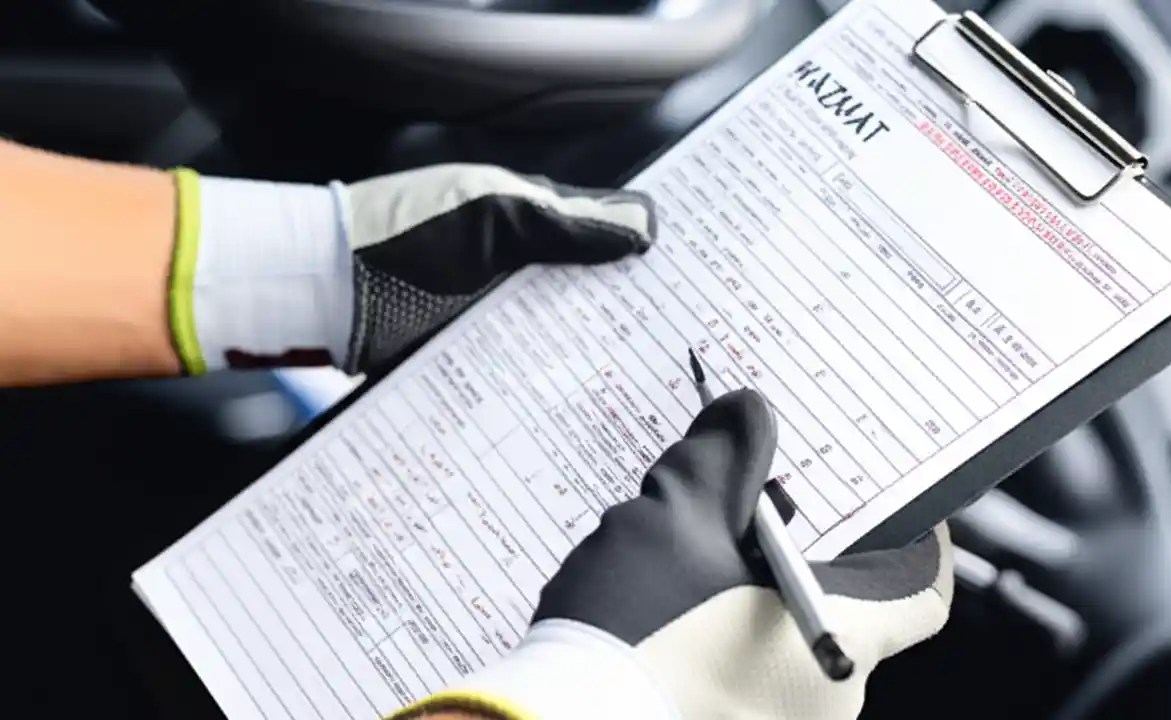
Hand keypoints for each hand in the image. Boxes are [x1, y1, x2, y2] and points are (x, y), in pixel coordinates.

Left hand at [170, 165, 652, 374]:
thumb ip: (565, 223)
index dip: (650, 259)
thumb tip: (648, 229)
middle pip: (599, 302)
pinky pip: (528, 381)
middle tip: (692, 357)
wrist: (326, 292)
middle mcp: (526, 274)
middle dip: (638, 326)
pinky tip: (589, 421)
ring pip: (569, 348)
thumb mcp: (490, 216)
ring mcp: (503, 322)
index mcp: (535, 223)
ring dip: (601, 369)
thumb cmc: (404, 237)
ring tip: (654, 400)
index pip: (610, 239)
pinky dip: (555, 397)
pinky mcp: (480, 365)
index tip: (701, 286)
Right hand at [398, 389, 953, 719]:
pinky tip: (669, 604)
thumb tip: (747, 413)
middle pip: (849, 606)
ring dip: (755, 587)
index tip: (893, 503)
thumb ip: (725, 454)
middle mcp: (829, 700)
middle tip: (751, 505)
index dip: (916, 540)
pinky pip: (751, 674)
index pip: (923, 592)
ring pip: (791, 636)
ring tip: (689, 552)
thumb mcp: (678, 515)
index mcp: (845, 640)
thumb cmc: (633, 632)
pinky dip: (726, 632)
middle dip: (805, 549)